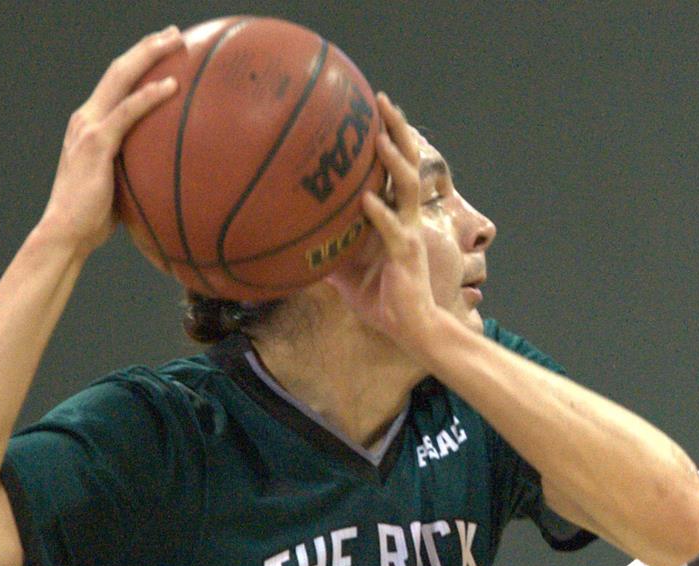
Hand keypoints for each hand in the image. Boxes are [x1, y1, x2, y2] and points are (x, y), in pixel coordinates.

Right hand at [33, 26, 184, 256]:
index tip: (162, 48)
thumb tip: (169, 176)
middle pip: (119, 70)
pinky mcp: (97, 143)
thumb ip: (137, 170)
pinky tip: (172, 86)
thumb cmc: (95, 219)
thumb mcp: (120, 186)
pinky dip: (150, 96)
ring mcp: (89, 127)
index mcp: (90, 124)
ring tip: (177, 43)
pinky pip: (128, 112)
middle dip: (147, 47)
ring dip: (149, 57)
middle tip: (174, 33)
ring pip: (121, 79)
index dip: (138, 62)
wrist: (67, 233)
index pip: (116, 83)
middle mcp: (86, 118)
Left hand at [328, 93, 445, 353]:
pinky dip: (379, 213)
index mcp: (397, 219)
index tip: (373, 111)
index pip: (396, 171)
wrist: (412, 331)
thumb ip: (326, 250)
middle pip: (409, 165)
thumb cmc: (381, 302)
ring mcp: (410, 234)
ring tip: (379, 137)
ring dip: (394, 161)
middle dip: (399, 131)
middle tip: (383, 101)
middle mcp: (407, 220)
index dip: (390, 140)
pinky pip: (392, 228)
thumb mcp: (344, 272)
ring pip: (408, 187)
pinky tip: (365, 198)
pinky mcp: (406, 255)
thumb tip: (287, 241)